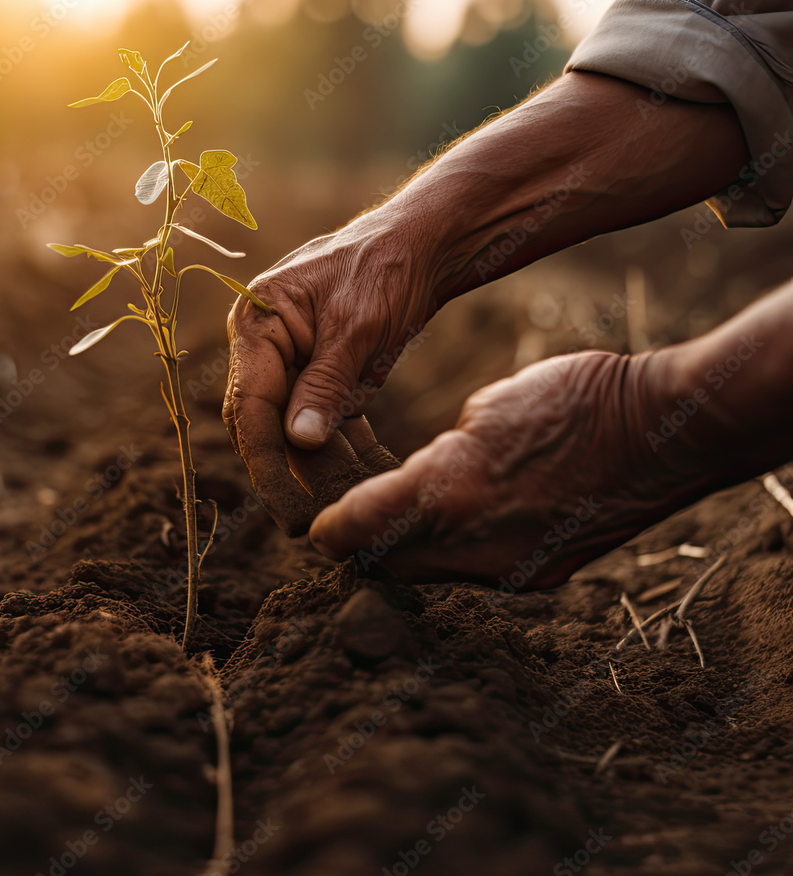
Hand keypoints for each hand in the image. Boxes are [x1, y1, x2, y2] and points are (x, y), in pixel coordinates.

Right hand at [222, 202, 435, 535]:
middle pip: (267, 424)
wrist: (425, 241)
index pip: (251, 404)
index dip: (266, 461)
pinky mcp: (325, 374)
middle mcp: (267, 346)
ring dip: (325, 468)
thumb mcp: (358, 325)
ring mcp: (295, 362)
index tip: (288, 510)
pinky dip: (349, 447)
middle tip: (315, 524)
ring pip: (299, 431)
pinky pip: (328, 420)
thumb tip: (299, 443)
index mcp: (257, 322)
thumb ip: (326, 383)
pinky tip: (373, 472)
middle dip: (292, 474)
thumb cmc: (385, 265)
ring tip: (356, 502)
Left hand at [308, 350, 721, 587]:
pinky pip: (473, 574)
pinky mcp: (538, 578)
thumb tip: (417, 487)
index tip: (316, 524)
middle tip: (346, 522)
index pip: (360, 530)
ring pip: (430, 575)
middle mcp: (473, 546)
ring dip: (406, 553)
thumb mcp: (488, 406)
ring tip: (398, 520)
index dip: (330, 530)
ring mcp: (510, 570)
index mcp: (450, 491)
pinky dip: (452, 555)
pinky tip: (459, 524)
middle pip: (388, 565)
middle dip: (361, 547)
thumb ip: (440, 457)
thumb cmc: (575, 400)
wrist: (662, 433)